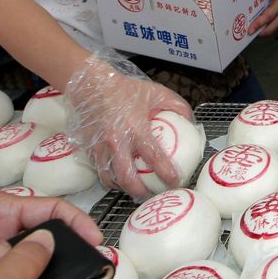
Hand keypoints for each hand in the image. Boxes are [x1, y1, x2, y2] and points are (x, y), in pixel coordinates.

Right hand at [65, 52, 191, 197]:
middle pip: (126, 177)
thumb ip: (176, 106)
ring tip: (131, 188)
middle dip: (139, 191)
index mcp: (136, 129)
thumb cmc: (125, 89)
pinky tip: (115, 175)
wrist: (91, 84)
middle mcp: (117, 141)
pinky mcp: (87, 147)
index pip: (154, 157)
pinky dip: (107, 175)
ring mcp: (100, 146)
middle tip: (149, 194)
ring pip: (108, 177)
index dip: (166, 173)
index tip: (174, 182)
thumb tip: (190, 122)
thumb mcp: (156, 92)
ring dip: (121, 186)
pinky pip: (98, 168)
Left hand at [250, 0, 277, 35]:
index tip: (250, 30)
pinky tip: (265, 14)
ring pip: (275, 25)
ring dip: (265, 26)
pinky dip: (271, 20)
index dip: (258, 25)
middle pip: (271, 28)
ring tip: (255, 23)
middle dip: (260, 32)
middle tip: (249, 31)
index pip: (268, 18)